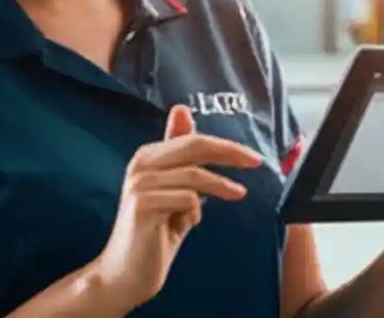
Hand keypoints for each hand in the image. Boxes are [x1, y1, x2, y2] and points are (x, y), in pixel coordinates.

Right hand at [88, 105, 261, 310]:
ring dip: (221, 186)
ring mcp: (139, 184)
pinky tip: (190, 224)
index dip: (226, 146)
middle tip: (257, 163)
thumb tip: (182, 109)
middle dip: (230, 153)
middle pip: (195, 147)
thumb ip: (182, 157)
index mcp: (148, 156)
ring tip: (237, 195)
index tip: (253, 157)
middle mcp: (140, 164)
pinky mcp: (142, 206)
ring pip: (195, 175)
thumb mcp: (176, 189)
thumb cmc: (156, 231)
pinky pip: (186, 199)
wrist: (126, 273)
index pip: (194, 140)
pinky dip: (196, 211)